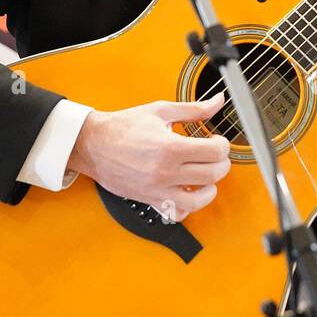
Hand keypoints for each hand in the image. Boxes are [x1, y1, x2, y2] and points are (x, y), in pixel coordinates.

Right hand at [67, 93, 230, 221]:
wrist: (94, 145)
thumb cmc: (123, 127)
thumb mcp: (161, 111)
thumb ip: (193, 109)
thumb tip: (217, 102)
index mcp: (170, 147)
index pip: (215, 152)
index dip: (223, 144)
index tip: (216, 140)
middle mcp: (165, 171)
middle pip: (212, 175)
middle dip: (221, 163)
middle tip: (213, 154)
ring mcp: (158, 189)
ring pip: (199, 200)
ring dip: (210, 188)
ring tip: (206, 176)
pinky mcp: (150, 199)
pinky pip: (176, 213)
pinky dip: (187, 207)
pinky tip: (187, 192)